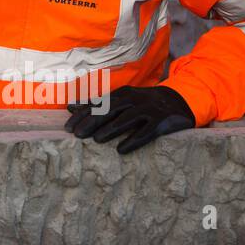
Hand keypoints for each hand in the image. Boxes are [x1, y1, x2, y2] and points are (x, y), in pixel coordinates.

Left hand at [64, 85, 194, 154]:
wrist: (177, 101)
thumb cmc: (142, 103)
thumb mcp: (120, 100)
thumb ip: (97, 104)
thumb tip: (70, 107)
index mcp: (121, 94)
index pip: (97, 104)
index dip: (81, 115)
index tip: (67, 127)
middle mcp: (133, 100)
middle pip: (109, 110)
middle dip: (91, 121)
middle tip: (77, 134)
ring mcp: (148, 109)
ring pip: (126, 118)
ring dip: (110, 128)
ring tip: (96, 139)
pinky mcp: (161, 121)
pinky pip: (146, 132)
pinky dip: (133, 140)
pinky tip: (121, 150)